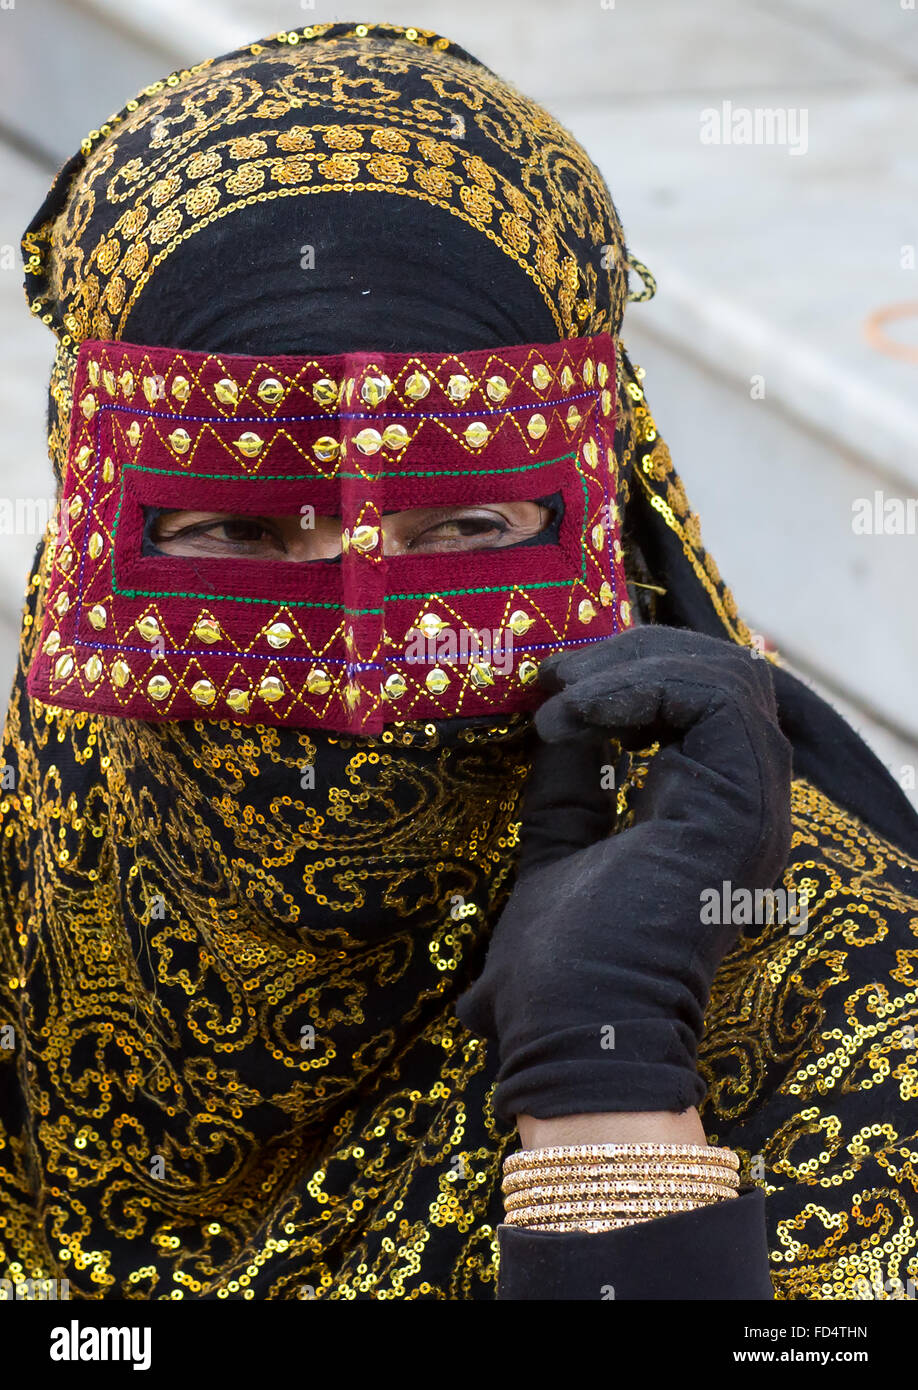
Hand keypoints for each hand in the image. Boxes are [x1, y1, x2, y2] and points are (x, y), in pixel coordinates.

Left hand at [455, 627, 791, 1122]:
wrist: (576, 1029)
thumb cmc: (561, 969)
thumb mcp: (557, 850)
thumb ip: (570, 790)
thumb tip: (561, 725)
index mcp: (708, 817)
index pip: (702, 708)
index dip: (632, 676)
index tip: (554, 691)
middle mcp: (742, 805)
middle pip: (721, 678)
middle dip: (632, 657)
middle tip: (556, 676)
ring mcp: (749, 803)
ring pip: (725, 675)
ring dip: (629, 666)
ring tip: (560, 694)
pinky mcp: (738, 799)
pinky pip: (711, 697)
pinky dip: (633, 686)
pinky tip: (571, 716)